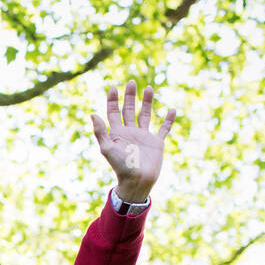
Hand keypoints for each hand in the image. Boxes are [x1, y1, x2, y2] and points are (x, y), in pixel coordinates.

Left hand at [91, 81, 175, 202]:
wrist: (137, 182)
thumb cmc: (121, 167)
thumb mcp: (107, 149)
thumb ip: (101, 132)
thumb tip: (93, 114)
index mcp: (117, 133)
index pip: (113, 112)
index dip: (112, 100)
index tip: (113, 87)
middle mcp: (130, 132)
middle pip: (129, 110)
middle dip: (130, 96)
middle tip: (132, 82)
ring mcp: (143, 137)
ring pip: (145, 115)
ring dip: (147, 102)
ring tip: (149, 88)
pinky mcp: (156, 143)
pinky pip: (163, 129)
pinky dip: (168, 120)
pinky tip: (172, 110)